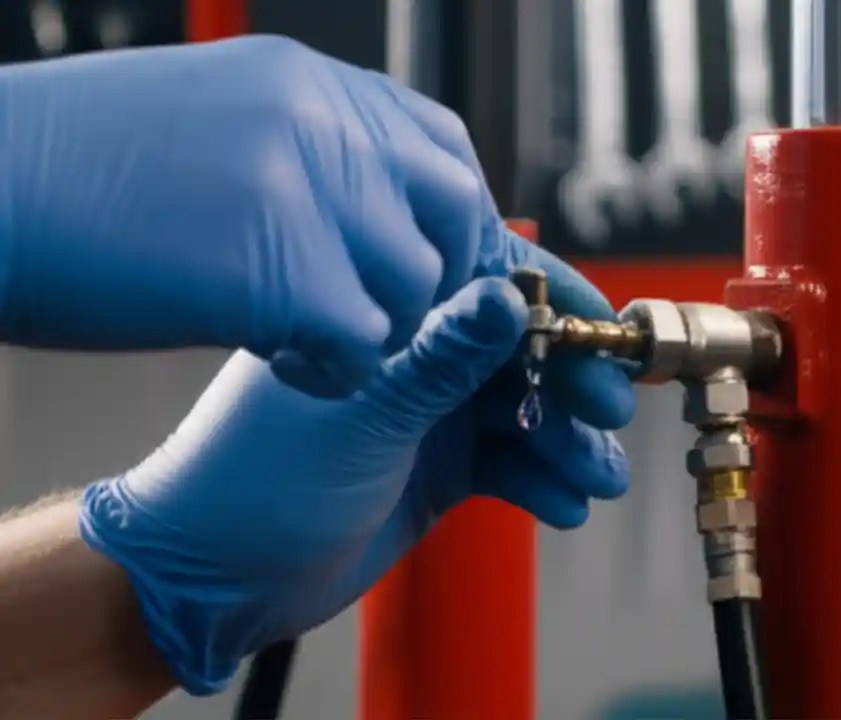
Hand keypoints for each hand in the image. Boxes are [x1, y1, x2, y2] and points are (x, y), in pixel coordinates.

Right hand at [0, 35, 515, 396]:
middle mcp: (322, 120)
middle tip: (388, 314)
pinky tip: (281, 363)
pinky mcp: (281, 271)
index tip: (434, 259)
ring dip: (377, 329)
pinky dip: (335, 372)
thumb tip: (377, 202)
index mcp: (308, 80)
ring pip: (417, 286)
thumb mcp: (213, 118)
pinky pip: (366, 345)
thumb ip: (306, 148)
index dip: (453, 214)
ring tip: (305, 337)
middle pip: (456, 210)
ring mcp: (305, 190)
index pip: (442, 143)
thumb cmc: (74, 172)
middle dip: (440, 275)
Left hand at [79, 276, 632, 695]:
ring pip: (522, 414)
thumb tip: (510, 294)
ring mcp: (428, 413)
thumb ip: (443, 357)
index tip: (610, 327)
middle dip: (572, 381)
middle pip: (519, 351)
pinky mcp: (438, 468)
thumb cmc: (255, 479)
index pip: (486, 284)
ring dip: (566, 443)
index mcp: (386, 317)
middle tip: (609, 410)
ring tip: (599, 477)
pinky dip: (540, 484)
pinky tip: (565, 506)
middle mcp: (413, 356)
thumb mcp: (366, 414)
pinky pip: (508, 466)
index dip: (555, 303)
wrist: (216, 579)